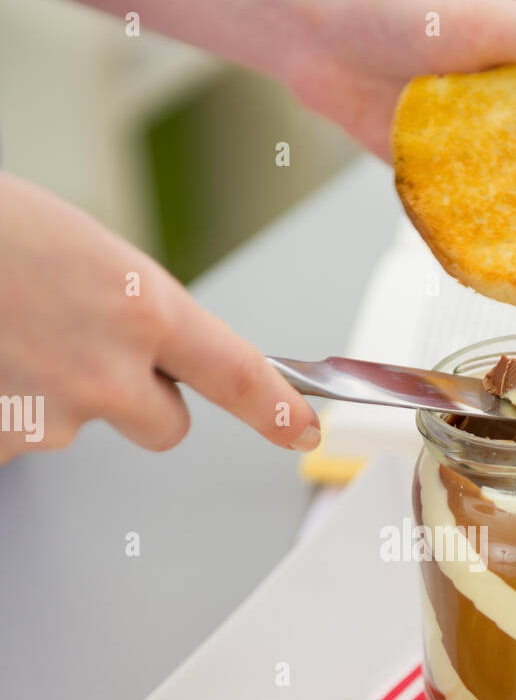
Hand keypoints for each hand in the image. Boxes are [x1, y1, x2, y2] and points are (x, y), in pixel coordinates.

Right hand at [0, 173, 319, 458]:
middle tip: (81, 346)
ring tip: (11, 331)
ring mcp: (51, 419)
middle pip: (164, 426)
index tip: (302, 431)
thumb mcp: (91, 256)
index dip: (278, 411)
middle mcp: (109, 377)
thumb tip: (153, 352)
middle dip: (139, 398)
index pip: (239, 377)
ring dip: (57, 393)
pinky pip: (22, 435)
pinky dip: (6, 405)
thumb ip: (137, 315)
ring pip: (82, 425)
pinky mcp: (3, 443)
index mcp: (145, 311)